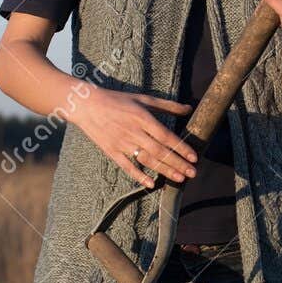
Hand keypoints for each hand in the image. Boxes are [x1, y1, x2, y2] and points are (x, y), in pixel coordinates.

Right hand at [75, 85, 198, 189]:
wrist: (86, 105)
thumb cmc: (117, 100)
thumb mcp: (143, 99)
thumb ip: (167, 105)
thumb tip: (189, 108)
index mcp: (143, 118)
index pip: (166, 136)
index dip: (181, 147)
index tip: (194, 157)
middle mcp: (134, 132)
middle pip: (160, 151)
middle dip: (178, 163)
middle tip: (192, 173)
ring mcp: (122, 143)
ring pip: (147, 160)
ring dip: (164, 170)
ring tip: (179, 179)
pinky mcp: (112, 151)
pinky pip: (127, 166)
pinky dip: (139, 175)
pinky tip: (151, 184)